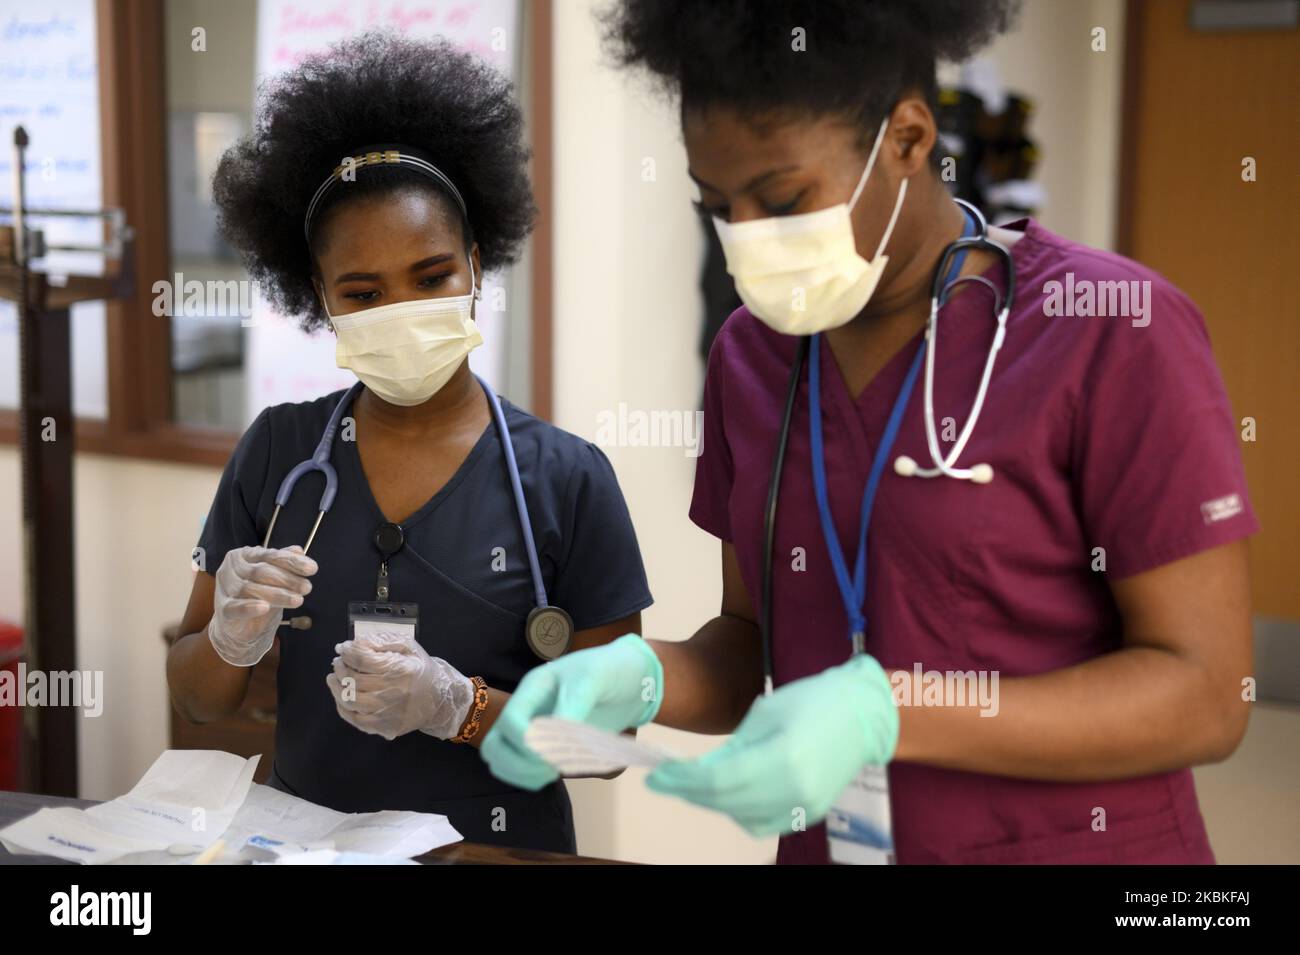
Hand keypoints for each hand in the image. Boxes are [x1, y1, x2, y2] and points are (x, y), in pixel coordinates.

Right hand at [207, 545, 315, 666]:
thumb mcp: (275, 577)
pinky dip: (250, 607)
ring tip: (298, 600)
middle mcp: (230, 568)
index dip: (292, 562)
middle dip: (287, 579)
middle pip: (260, 571)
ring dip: (277, 594)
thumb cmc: (259, 594)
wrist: (240, 625)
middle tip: (307, 587)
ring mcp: (224, 588)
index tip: (312, 568)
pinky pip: (235, 607)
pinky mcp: (223, 610)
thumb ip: (284, 563)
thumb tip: (299, 551)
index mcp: (243, 555)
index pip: (270, 556)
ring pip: (250, 589)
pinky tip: (265, 607)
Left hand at [325, 632, 474, 740]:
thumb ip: (382, 642)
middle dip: (340, 667)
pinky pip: (354, 719)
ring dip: (336, 687)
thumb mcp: (408, 647)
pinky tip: (341, 697)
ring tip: (333, 678)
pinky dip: (342, 707)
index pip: (363, 658)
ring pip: (350, 700)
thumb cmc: (421, 670)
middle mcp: (392, 691)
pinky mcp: (382, 726)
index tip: (343, 648)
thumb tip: (354, 644)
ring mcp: (386, 711)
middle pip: (353, 679)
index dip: (348, 651)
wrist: (438, 700)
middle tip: (338, 662)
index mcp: (399, 669)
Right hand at [481, 634, 662, 790]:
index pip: (508, 720)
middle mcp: (528, 709)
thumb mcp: (593, 680)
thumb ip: (573, 706)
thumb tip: (554, 741)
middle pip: (494, 745)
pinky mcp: (547, 745)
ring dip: (521, 774)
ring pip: (501, 760)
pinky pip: (521, 769)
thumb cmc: (613, 670)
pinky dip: (530, 779)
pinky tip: (554, 773)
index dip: (523, 742)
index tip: (551, 752)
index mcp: (534, 687)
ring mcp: (535, 729)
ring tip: (553, 772)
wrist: (633, 679)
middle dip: (517, 763)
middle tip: (551, 767)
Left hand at [645, 654, 898, 836]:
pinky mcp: (810, 812)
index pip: (718, 779)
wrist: (863, 714)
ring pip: (741, 816)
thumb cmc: (813, 701)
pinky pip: (762, 822)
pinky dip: (738, 811)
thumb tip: (696, 772)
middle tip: (663, 781)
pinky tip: (727, 792)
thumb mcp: (764, 714)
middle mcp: (795, 788)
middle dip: (689, 792)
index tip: (655, 777)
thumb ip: (731, 748)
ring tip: (692, 782)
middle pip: (726, 801)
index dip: (681, 781)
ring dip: (711, 802)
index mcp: (783, 756)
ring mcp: (805, 805)